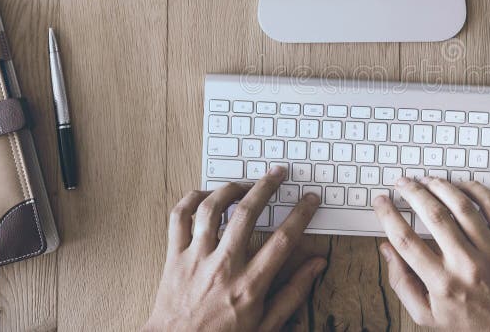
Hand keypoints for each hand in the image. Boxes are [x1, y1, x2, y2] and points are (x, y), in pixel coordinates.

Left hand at [143, 167, 324, 331]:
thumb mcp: (265, 326)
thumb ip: (292, 294)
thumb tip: (316, 266)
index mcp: (249, 286)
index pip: (283, 240)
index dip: (301, 214)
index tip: (310, 199)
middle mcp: (222, 267)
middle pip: (247, 214)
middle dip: (267, 187)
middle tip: (278, 173)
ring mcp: (195, 259)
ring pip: (211, 210)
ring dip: (230, 189)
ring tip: (244, 184)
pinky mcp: (174, 257)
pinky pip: (179, 218)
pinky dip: (191, 200)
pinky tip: (206, 195)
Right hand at [373, 176, 489, 331]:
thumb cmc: (472, 324)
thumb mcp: (428, 316)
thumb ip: (402, 283)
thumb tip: (387, 250)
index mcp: (442, 283)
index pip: (406, 240)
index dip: (388, 215)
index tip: (381, 201)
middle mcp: (466, 265)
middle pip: (433, 214)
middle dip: (412, 192)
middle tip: (402, 183)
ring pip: (461, 205)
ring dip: (440, 186)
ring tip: (427, 180)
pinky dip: (475, 189)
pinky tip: (460, 186)